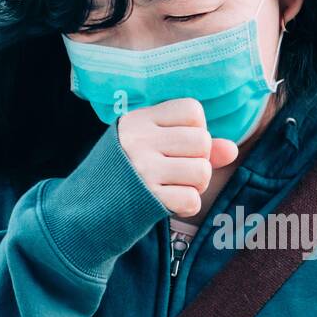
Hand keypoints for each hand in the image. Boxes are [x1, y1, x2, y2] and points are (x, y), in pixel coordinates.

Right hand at [116, 98, 238, 218]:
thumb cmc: (125, 170)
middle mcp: (139, 140)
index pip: (192, 110)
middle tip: (179, 169)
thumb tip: (232, 149)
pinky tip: (168, 202)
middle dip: (200, 159)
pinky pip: (191, 200)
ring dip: (196, 184)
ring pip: (202, 171)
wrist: (84, 207)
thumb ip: (192, 143)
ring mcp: (142, 170)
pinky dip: (186, 205)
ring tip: (175, 185)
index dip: (196, 128)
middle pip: (202, 141)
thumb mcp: (151, 145)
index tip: (178, 142)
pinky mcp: (146, 199)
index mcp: (139, 120)